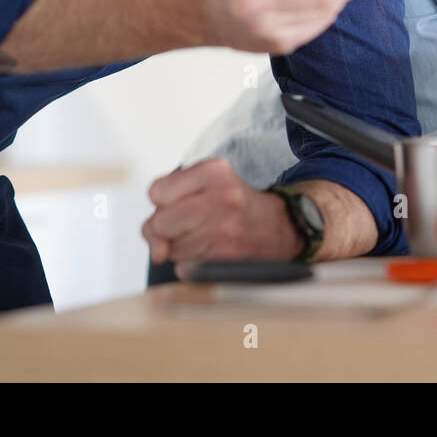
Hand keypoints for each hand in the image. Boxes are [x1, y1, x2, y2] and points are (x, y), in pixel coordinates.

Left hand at [142, 158, 302, 274]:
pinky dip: (191, 261)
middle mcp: (221, 196)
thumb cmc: (233, 204)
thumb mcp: (206, 184)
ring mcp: (226, 227)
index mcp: (213, 171)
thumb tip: (158, 251)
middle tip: (191, 223)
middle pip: (160, 222)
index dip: (164, 202)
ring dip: (181, 247)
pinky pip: (185, 265)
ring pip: (171, 248)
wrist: (280, 226)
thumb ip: (166, 204)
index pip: (156, 191)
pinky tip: (210, 250)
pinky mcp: (227, 255)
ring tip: (206, 235)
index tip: (184, 202)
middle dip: (167, 228)